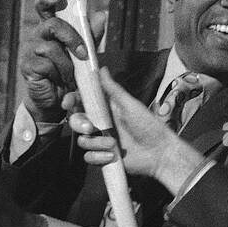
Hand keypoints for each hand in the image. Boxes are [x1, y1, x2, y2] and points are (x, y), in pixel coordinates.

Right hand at [19, 0, 107, 121]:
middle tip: (83, 54)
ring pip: (51, 48)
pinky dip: (58, 74)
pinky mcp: (27, 66)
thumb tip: (102, 14)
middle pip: (53, 25)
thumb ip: (91, 35)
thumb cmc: (71, 72)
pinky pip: (45, 64)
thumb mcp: (85, 52)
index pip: (44, 6)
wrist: (59, 99)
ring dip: (67, 63)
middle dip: (72, 38)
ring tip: (69, 75)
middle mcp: (37, 35)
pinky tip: (58, 80)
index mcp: (50, 27)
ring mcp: (29, 50)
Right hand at [67, 69, 204, 190]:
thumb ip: (113, 89)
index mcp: (106, 109)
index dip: (72, 100)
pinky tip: (112, 156)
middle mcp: (101, 124)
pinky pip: (89, 157)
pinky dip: (98, 157)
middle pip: (76, 121)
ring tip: (114, 144)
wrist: (159, 152)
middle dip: (79, 124)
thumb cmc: (149, 126)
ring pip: (82, 141)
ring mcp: (101, 141)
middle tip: (91, 128)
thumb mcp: (130, 105)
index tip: (68, 102)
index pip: (82, 102)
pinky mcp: (103, 156)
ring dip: (96, 143)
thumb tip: (101, 69)